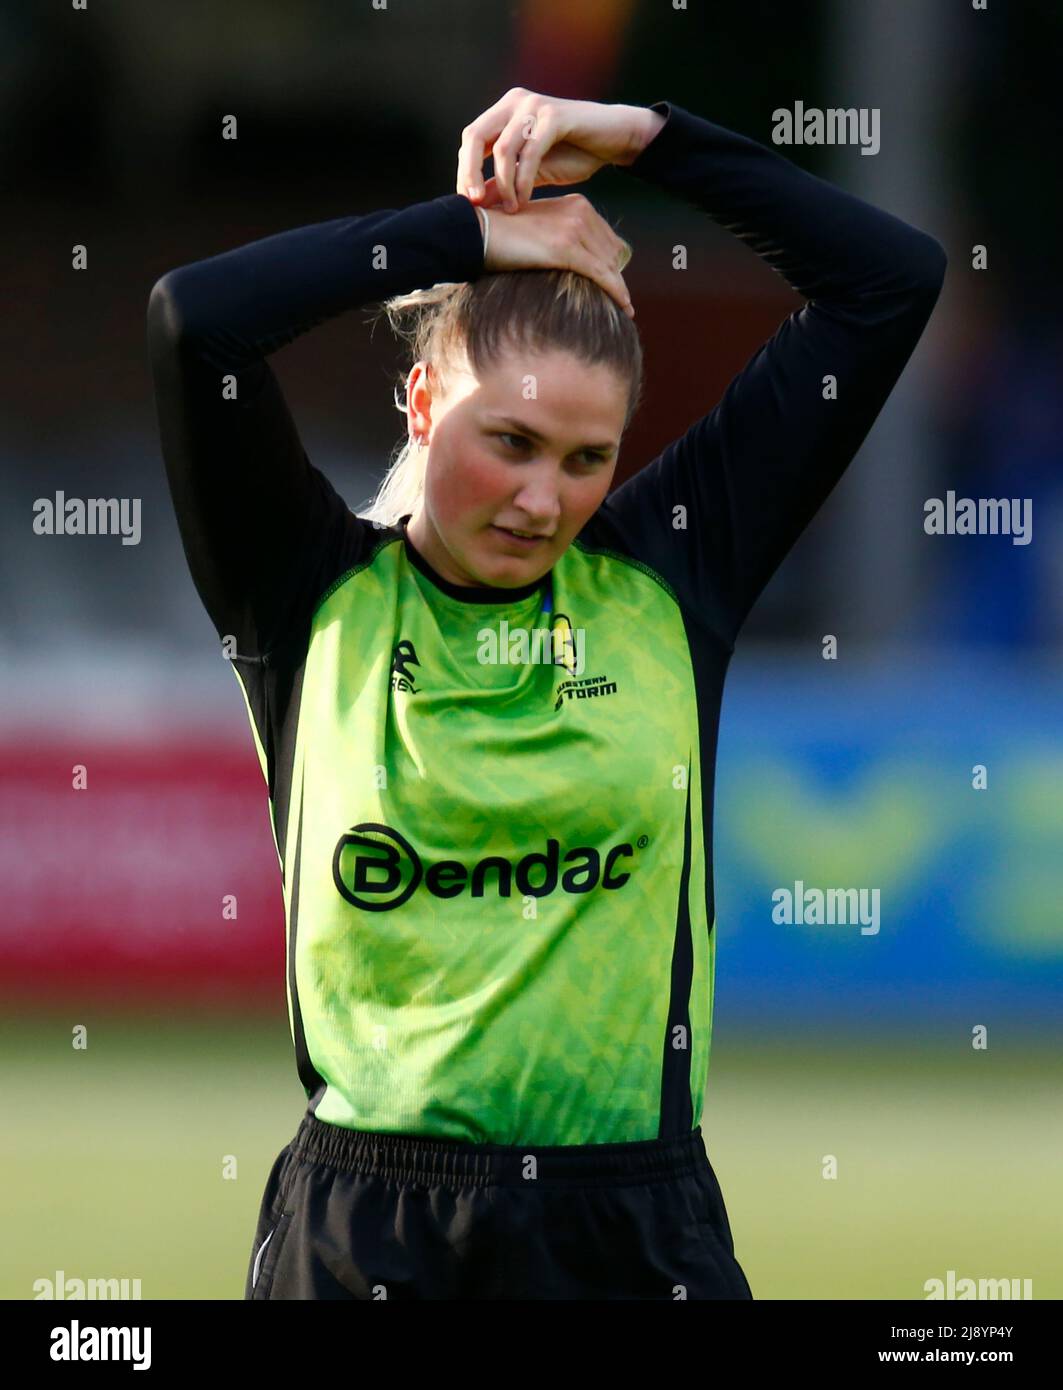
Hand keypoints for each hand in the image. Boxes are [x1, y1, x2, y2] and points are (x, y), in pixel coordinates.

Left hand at [456, 88, 652, 213]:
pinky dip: (524, 181)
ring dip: (504, 185)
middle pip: (474, 137)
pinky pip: (530, 153)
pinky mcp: (554, 117)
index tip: (469, 203)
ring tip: (513, 209)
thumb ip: (504, 182)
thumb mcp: (531, 172)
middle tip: (476, 205)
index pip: (471, 140)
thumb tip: (478, 202)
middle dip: (471, 174)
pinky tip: (526, 199)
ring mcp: (534, 106)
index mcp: (505, 112)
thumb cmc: (574, 153)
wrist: (613, 140)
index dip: (464, 171)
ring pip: (502, 149)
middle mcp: (515, 102)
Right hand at [471, 195, 634, 318]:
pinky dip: (616, 292)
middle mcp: (580, 211)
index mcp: (576, 204)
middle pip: (613, 252)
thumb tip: (569, 259)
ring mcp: (575, 228)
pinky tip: (625, 308)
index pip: (607, 237)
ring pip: (609, 265)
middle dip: (618, 277)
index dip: (613, 262)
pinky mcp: (567, 248)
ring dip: (619, 289)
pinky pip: (601, 274)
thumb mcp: (538, 229)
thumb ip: (558, 236)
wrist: (479, 233)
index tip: (616, 283)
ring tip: (625, 309)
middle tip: (623, 302)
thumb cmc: (502, 236)